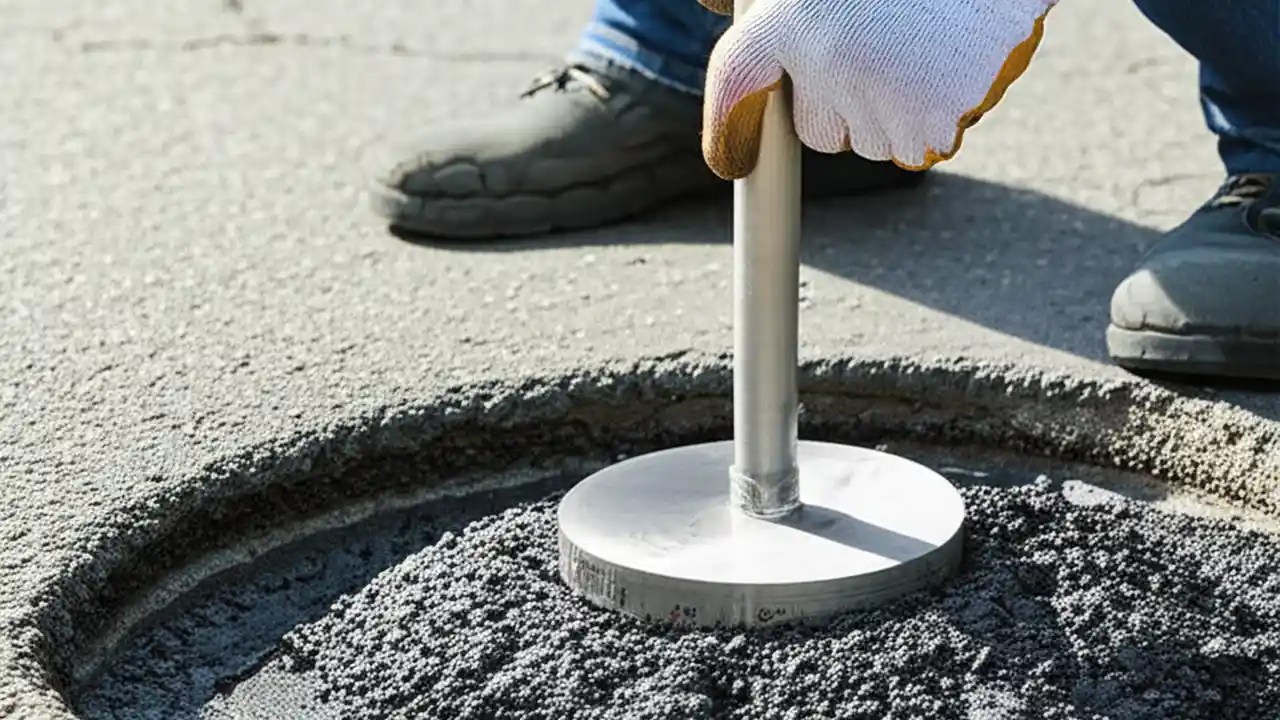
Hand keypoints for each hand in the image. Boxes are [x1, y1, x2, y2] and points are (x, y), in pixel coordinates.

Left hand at [697, 0, 1054, 178]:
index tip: (734, 163)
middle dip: (841, 103)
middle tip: (878, 44)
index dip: (730, 131)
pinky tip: (960, 59)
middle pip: (818, 128)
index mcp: (787, 12)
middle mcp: (825, 59)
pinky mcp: (936, 119)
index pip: (736, 82)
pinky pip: (926, 146)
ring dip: (895, 110)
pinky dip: (943, 115)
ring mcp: (882, 94)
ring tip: (927, 40)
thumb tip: (717, 13)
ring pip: (874, 140)